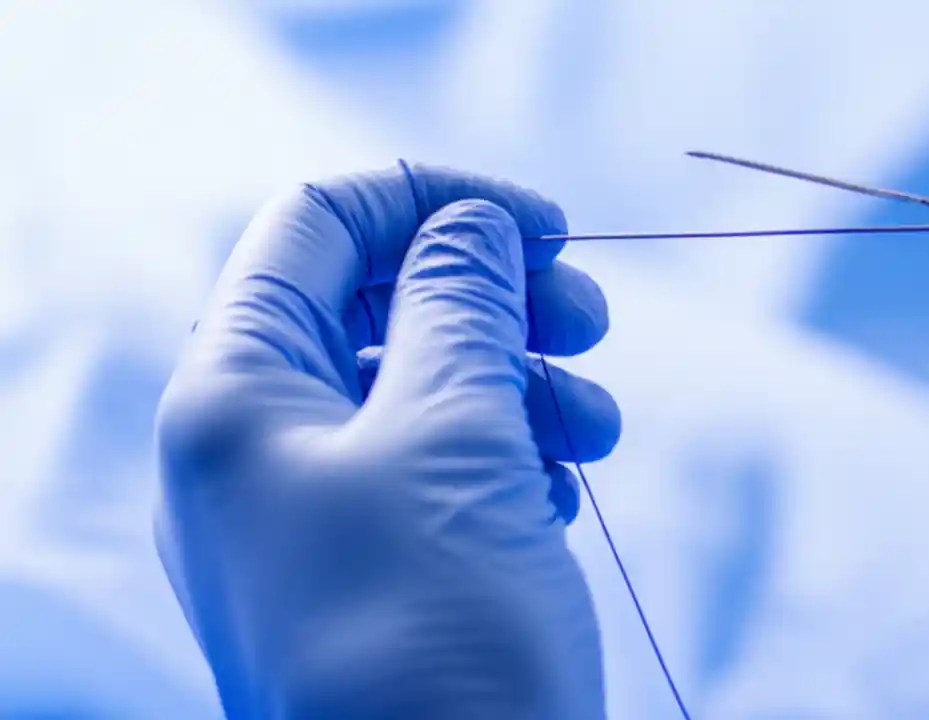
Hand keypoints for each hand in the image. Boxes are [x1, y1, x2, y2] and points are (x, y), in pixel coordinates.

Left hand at [154, 162, 617, 717]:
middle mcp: (258, 446)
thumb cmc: (434, 628)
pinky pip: (440, 469)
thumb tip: (471, 223)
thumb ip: (459, 301)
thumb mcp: (454, 432)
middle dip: (494, 294)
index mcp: (235, 393)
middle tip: (592, 318)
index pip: (318, 225)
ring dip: (522, 381)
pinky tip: (560, 494)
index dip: (434, 200)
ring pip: (423, 389)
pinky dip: (510, 456)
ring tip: (599, 427)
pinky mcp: (377, 568)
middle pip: (377, 304)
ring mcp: (315, 513)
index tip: (548, 226)